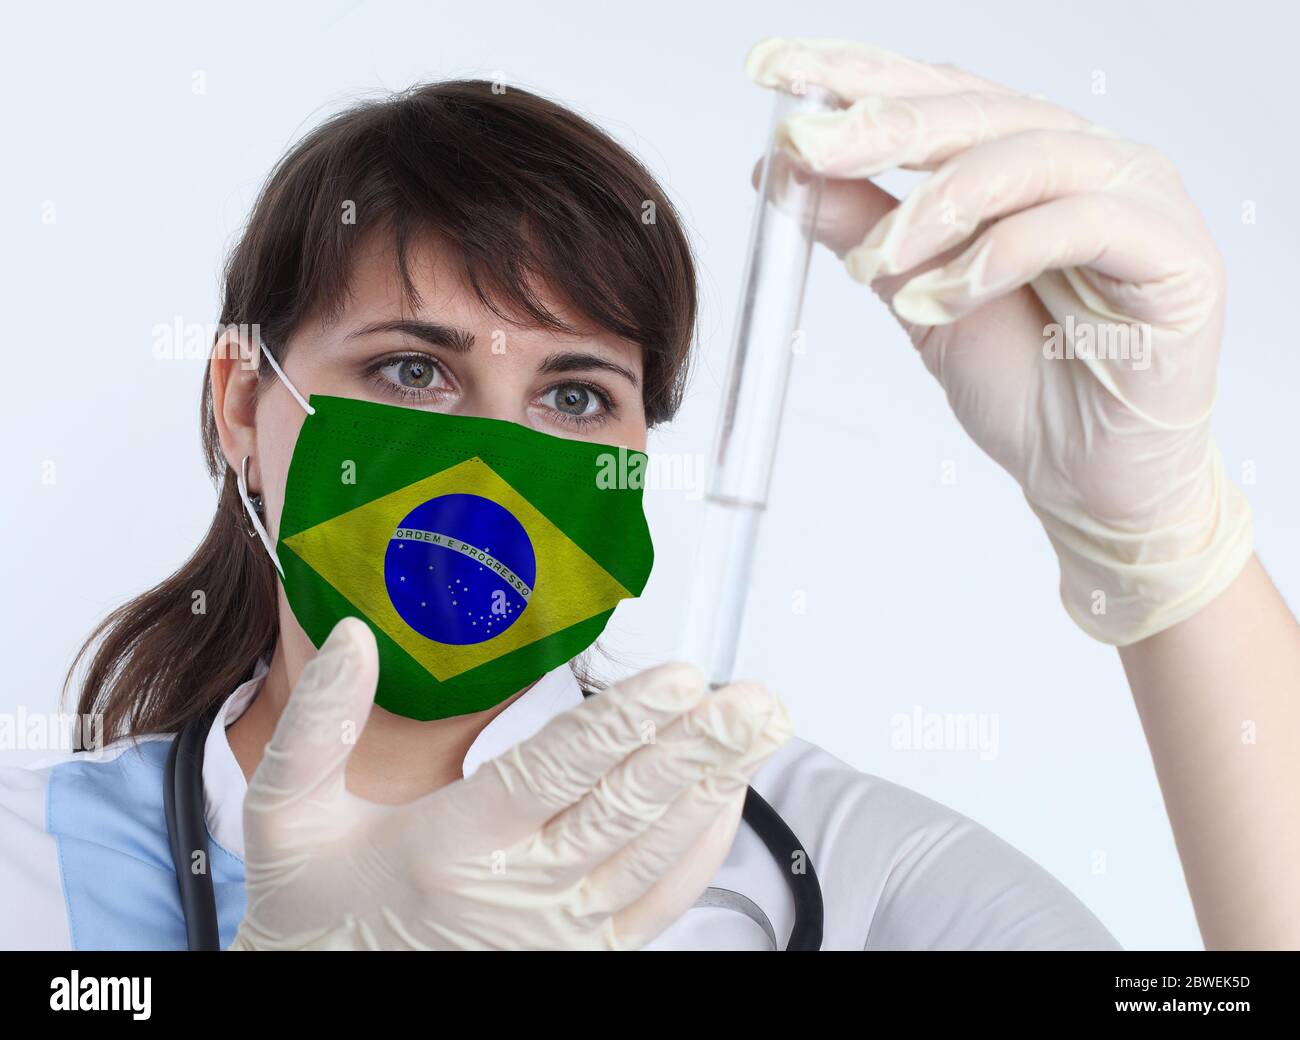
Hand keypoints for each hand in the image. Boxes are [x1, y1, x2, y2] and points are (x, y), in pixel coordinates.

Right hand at [229, 618, 791, 949]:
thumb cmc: (310, 907)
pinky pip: (657, 906)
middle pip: (624, 808)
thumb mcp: (288, 816)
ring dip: (711, 786)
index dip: (620, 722)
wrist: (319, 995)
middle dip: (696, 746)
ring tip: (756, 731)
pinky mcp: (578, 960)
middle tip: (752, 698)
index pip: (552, 771)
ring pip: (653, 853)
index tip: (675, 677)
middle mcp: (515, 893)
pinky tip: (725, 799)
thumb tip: (352, 638)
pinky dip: (700, 852)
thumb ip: (316, 726)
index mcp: (448, 846)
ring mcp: (555, 934)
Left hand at [746, 37, 1252, 644]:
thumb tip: (781, 171)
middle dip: (876, 125)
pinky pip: (1075, 224)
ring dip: (930, 209)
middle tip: (802, 147)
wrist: (1082, 475)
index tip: (770, 71)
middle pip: (973, 111)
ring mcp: (1136, 195)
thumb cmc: (1021, 383)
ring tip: (874, 265)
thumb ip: (863, 229)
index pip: (934, 93)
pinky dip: (992, 259)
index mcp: (1023, 155)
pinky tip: (936, 302)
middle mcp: (1082, 157)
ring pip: (1022, 157)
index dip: (853, 75)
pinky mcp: (1173, 252)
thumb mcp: (915, 297)